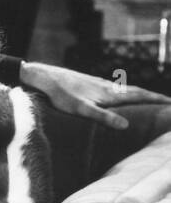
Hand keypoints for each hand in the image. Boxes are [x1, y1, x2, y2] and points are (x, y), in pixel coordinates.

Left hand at [22, 61, 170, 130]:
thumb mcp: (82, 109)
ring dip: (140, 94)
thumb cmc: (61, 95)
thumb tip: (126, 126)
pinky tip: (119, 95)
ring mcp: (99, 84)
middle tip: (168, 102)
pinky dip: (124, 92)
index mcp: (110, 93)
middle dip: (153, 97)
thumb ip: (104, 117)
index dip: (157, 99)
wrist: (44, 77)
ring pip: (125, 89)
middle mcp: (108, 86)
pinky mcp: (89, 83)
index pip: (141, 95)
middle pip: (136, 91)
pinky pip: (113, 89)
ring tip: (150, 99)